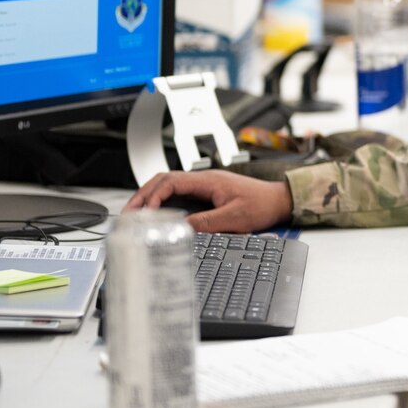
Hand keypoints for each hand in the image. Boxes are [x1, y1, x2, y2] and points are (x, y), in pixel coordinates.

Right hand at [123, 170, 292, 232]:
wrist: (279, 200)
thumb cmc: (262, 204)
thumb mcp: (235, 217)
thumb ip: (208, 222)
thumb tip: (181, 228)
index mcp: (207, 180)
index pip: (171, 182)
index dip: (153, 196)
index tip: (144, 212)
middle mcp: (203, 180)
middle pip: (163, 181)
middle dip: (143, 195)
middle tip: (128, 214)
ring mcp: (203, 186)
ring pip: (168, 187)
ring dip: (150, 198)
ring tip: (135, 215)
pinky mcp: (206, 195)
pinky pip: (178, 195)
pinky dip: (162, 202)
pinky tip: (156, 214)